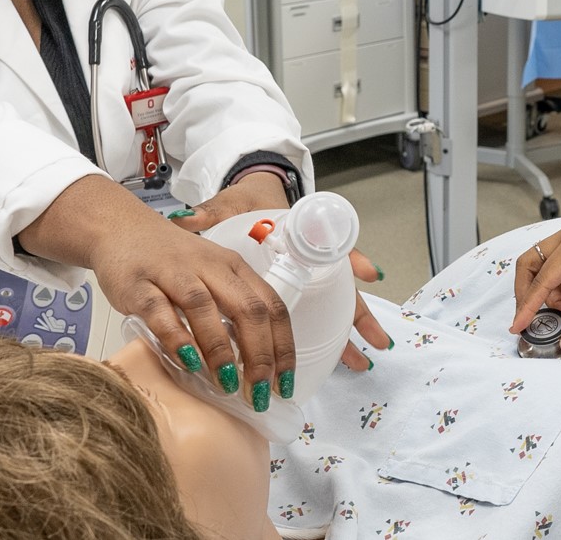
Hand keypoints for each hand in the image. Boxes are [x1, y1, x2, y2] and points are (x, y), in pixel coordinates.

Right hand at [90, 206, 298, 411]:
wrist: (119, 228)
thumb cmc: (170, 261)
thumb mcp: (211, 276)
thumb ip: (230, 310)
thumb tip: (254, 364)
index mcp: (234, 267)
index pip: (272, 306)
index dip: (283, 347)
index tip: (285, 383)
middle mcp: (209, 266)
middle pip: (247, 309)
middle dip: (259, 355)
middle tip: (259, 393)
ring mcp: (173, 273)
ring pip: (205, 308)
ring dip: (220, 350)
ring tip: (227, 385)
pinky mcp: (138, 284)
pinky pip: (160, 312)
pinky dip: (176, 338)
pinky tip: (187, 362)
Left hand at [168, 174, 392, 372]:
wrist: (249, 197)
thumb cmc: (246, 202)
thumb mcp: (228, 205)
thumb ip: (208, 214)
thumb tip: (185, 217)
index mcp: (297, 234)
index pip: (332, 245)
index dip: (352, 259)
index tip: (368, 274)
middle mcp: (311, 258)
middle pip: (341, 287)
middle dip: (359, 315)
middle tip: (376, 343)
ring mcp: (308, 275)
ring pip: (336, 306)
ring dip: (349, 334)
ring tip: (363, 362)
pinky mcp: (300, 287)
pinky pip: (320, 314)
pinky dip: (331, 336)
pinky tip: (339, 359)